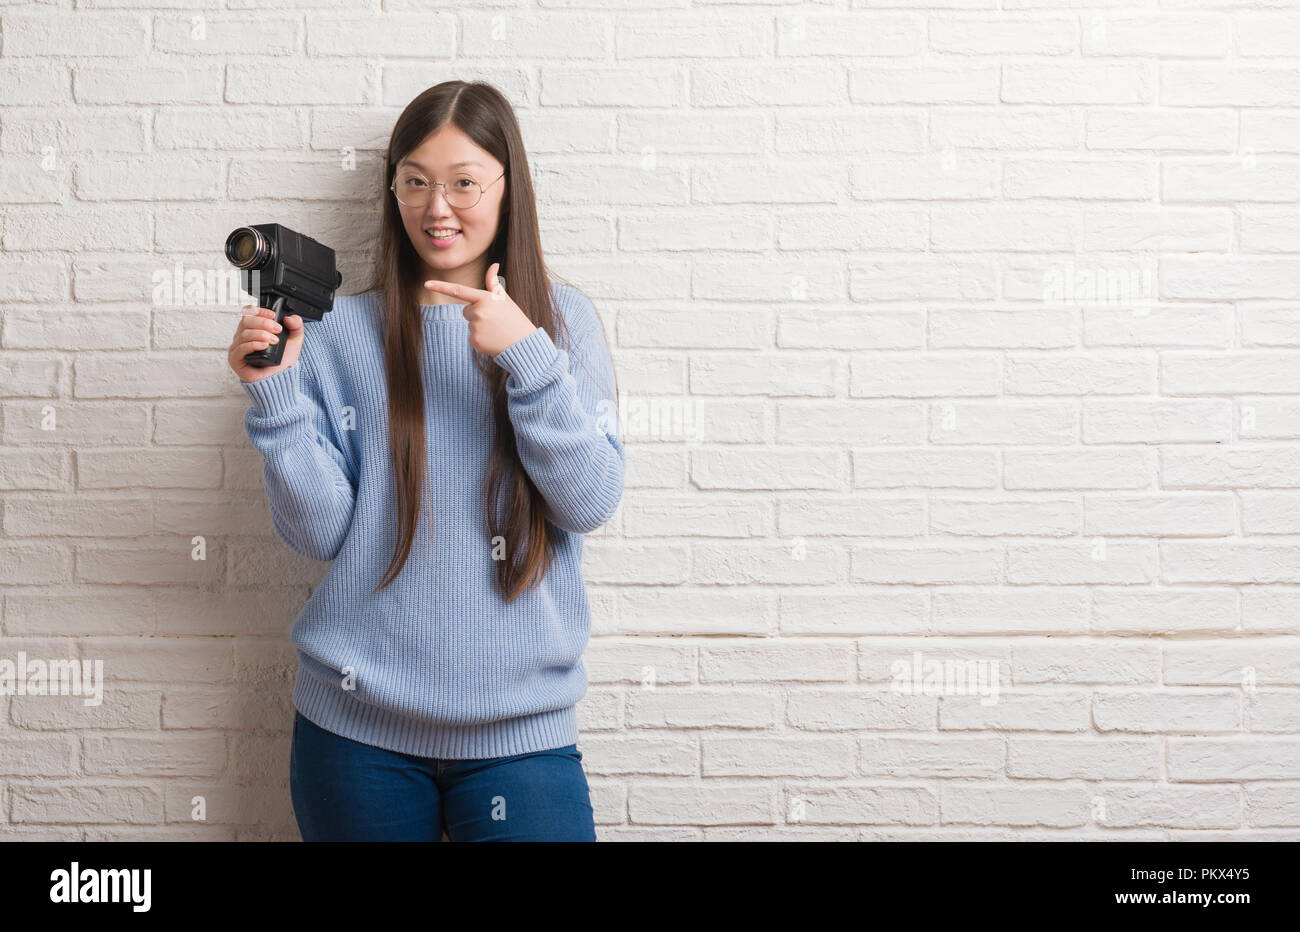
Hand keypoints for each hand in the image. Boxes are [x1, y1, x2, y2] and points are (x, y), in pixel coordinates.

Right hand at [228, 305, 303, 382]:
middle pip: (246, 320)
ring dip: (261, 334)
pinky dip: (253, 344)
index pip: (248, 313)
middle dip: (263, 323)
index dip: (259, 311)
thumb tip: (290, 318)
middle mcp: (243, 337)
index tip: (273, 315)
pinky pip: (240, 348)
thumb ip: (296, 326)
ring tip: (274, 341)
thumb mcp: (294, 339)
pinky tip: (264, 345)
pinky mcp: (235, 360)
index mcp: (253, 329)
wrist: (281, 378)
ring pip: (244, 333)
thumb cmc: (284, 360)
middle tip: (278, 329)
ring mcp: (237, 348)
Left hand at [423, 262, 537, 357]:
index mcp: (485, 298)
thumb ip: (494, 283)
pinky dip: (481, 339)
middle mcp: (478, 311)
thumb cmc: (514, 319)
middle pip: (466, 310)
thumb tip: (494, 265)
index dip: (441, 286)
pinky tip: (493, 340)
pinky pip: (471, 337)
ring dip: (480, 327)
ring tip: (496, 330)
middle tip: (495, 320)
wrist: (523, 344)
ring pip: (469, 324)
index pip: (459, 291)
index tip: (426, 283)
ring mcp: (475, 327)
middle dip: (477, 314)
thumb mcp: (505, 299)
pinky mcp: (474, 340)